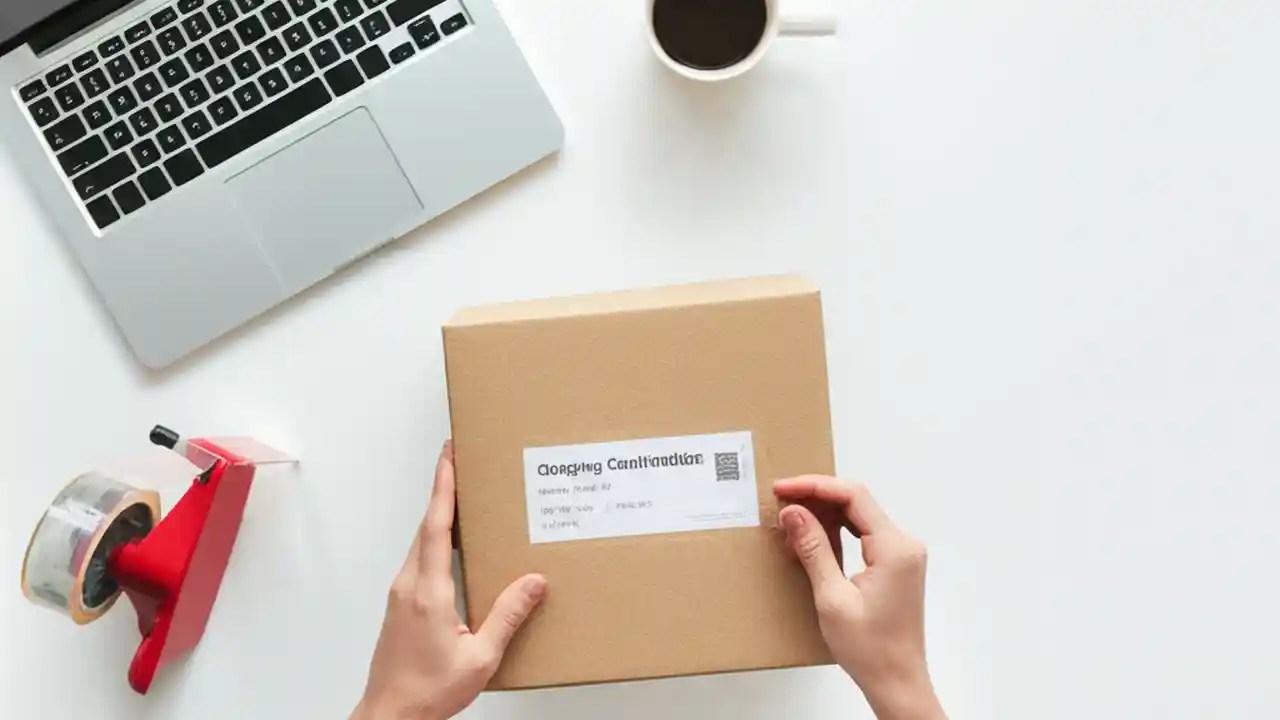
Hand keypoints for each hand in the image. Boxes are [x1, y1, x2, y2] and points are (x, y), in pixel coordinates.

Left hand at [353, 441, 547, 719]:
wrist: (389, 717)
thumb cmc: (427, 693)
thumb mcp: (479, 657)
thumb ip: (508, 616)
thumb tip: (533, 582)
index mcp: (428, 592)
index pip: (435, 525)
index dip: (443, 487)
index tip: (449, 456)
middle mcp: (409, 586)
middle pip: (427, 526)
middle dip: (443, 490)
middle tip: (460, 461)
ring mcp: (401, 595)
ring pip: (422, 543)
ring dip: (440, 516)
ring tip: (462, 496)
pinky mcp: (401, 606)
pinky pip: (420, 561)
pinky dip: (436, 541)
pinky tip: (454, 547)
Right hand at [774, 476, 944, 719]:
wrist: (897, 681)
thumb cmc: (870, 649)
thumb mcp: (832, 598)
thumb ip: (813, 549)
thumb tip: (793, 512)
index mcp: (895, 548)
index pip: (854, 496)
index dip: (816, 486)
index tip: (784, 488)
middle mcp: (905, 544)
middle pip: (858, 502)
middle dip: (818, 497)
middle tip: (781, 500)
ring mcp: (902, 554)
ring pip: (860, 516)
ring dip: (826, 514)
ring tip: (791, 520)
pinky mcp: (896, 565)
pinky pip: (864, 535)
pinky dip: (838, 531)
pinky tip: (812, 538)